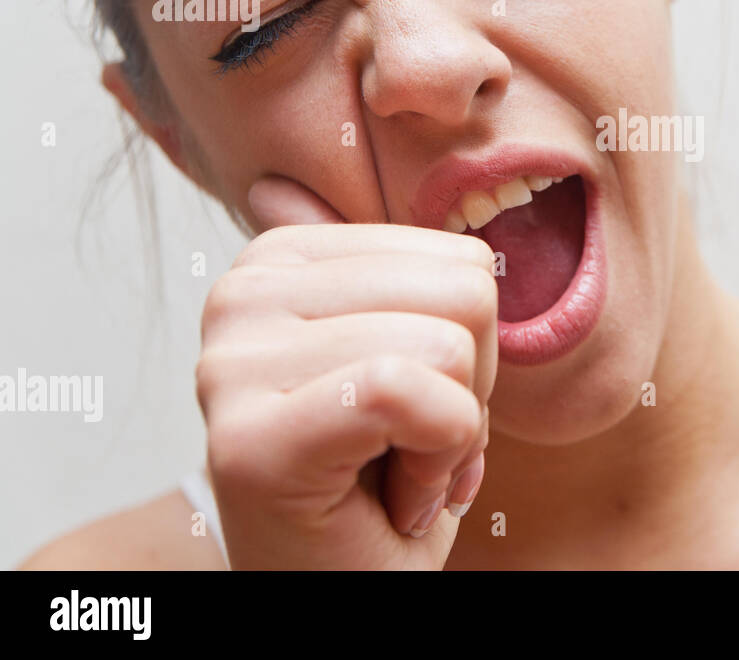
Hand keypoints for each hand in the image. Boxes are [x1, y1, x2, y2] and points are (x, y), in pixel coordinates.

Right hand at [196, 176, 494, 568]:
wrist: (347, 593)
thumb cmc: (382, 479)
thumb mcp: (397, 354)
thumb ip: (376, 272)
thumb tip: (281, 178)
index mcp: (277, 260)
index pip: (459, 255)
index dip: (472, 346)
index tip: (415, 405)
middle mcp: (240, 294)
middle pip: (464, 291)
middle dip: (471, 387)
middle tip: (410, 443)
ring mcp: (234, 365)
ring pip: (449, 345)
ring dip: (453, 433)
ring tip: (395, 467)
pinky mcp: (252, 436)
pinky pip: (414, 396)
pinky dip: (438, 464)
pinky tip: (395, 496)